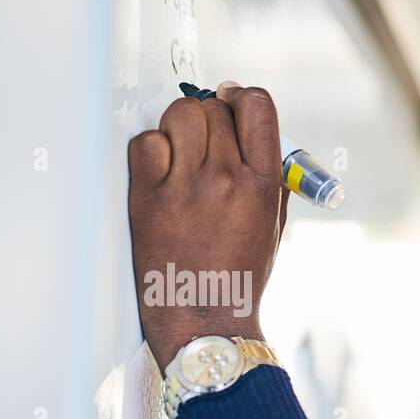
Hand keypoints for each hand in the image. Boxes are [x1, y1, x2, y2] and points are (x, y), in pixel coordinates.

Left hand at [128, 82, 289, 370]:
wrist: (206, 322)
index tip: (232, 103)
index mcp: (264, 186)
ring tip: (182, 156)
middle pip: (214, 107)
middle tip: (205, 141)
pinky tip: (161, 176)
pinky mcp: (148, 196)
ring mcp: (186, 186)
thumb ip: (271, 179)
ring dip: (180, 128)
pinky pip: (145, 143)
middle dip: (210, 117)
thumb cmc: (239, 279)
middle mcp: (227, 179)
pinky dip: (151, 152)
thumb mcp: (274, 227)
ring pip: (180, 115)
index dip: (241, 97)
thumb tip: (255, 136)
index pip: (258, 106)